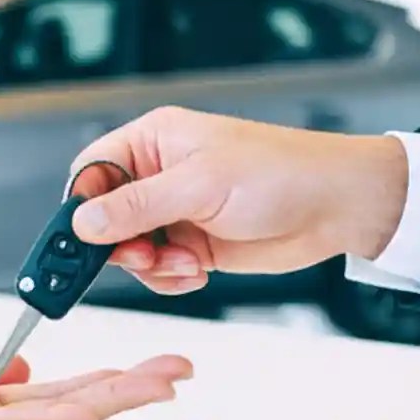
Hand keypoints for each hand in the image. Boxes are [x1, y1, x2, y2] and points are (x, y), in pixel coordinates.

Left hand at [0, 331, 191, 419]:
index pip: (59, 396)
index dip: (109, 383)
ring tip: (159, 383)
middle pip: (70, 409)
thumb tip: (20, 366)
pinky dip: (54, 417)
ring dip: (111, 400)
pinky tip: (92, 409)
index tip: (151, 366)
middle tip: (180, 372)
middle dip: (130, 390)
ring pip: (53, 418)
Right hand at [69, 106, 407, 294]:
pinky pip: (160, 269)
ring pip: (130, 249)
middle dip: (121, 245)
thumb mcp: (200, 186)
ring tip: (185, 263)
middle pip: (105, 217)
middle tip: (143, 256)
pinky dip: (172, 278)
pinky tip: (198, 269)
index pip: (92, 171)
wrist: (336, 207)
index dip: (83, 206)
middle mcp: (160, 175)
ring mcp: (177, 211)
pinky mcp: (194, 243)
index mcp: (154, 141)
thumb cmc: (282, 173)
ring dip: (152, 266)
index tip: (87, 238)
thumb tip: (84, 221)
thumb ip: (137, 205)